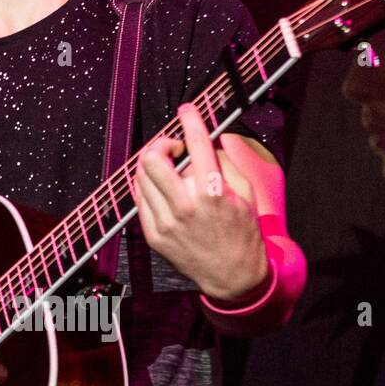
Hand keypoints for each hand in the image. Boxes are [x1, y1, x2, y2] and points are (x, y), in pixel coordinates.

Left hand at [132, 102, 270, 300]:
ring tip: (168, 171)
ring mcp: (166, 222)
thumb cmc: (242, 233)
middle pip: (152, 159)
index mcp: (212, 191)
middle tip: (173, 150)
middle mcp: (185, 205)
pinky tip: (162, 190)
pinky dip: (148, 188)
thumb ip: (225, 164)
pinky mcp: (155, 236)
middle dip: (161, 145)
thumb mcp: (244, 193)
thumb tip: (208, 141)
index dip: (190, 118)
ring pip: (141, 178)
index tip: (188, 110)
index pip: (196, 143)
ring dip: (153, 166)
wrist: (232, 275)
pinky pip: (140, 200)